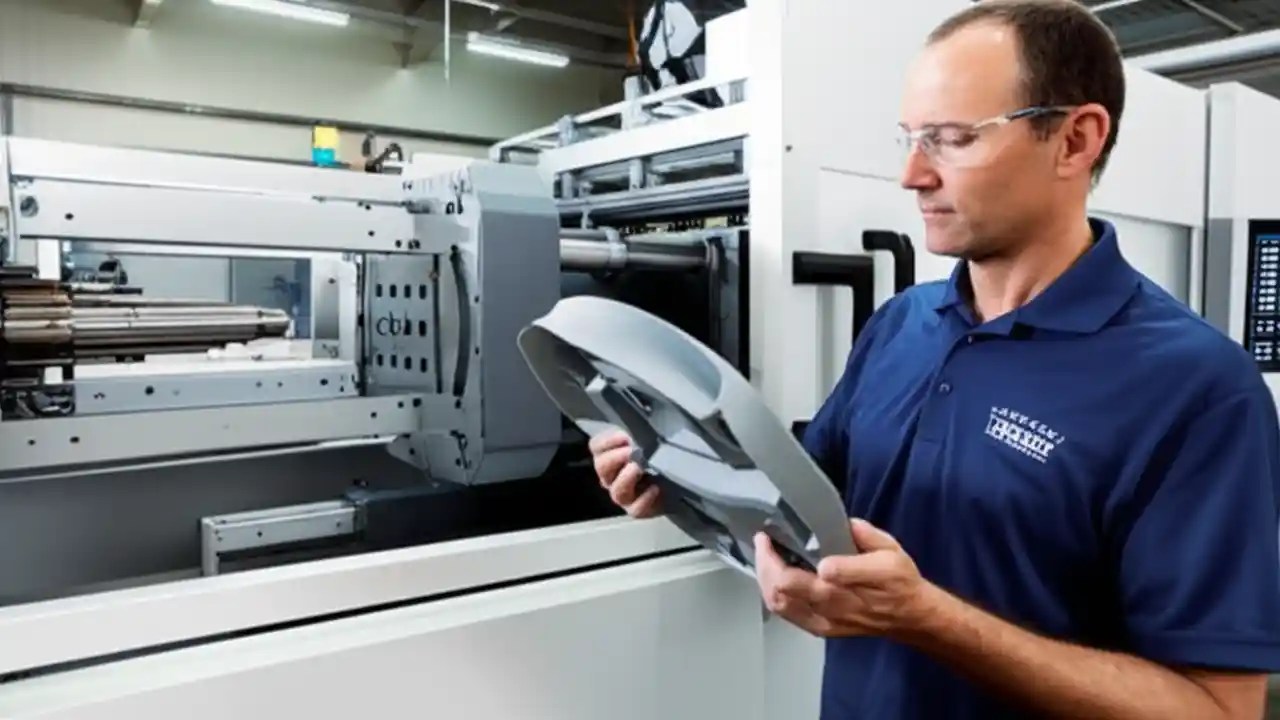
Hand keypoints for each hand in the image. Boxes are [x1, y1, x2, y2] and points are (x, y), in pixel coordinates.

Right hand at [589, 429, 661, 518]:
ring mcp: (622, 495)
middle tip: (630, 451)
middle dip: (615, 457)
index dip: (606, 441)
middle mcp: (611, 477)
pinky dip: (645, 498)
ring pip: (617, 490)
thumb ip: (638, 435)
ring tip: (638, 468)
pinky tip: (654, 488)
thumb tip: (640, 429)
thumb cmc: (653, 462)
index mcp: (609, 457)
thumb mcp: (645, 444)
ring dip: (626, 477)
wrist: (670, 489)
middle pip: (602, 467)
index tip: (623, 436)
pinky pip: (636, 508)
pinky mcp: (636, 509)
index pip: (596, 446)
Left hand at [753, 518, 936, 638]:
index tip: (779, 534)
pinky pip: (787, 615)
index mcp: (862, 577)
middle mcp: (841, 601)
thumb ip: (866, 534)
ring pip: (782, 603)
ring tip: (764, 557)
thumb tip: (843, 522)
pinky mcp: (821, 629)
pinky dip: (772, 595)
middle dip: (768, 561)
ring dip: (765, 579)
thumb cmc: (900, 580)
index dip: (802, 554)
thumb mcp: (892, 548)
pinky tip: (771, 578)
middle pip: (790, 586)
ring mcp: (828, 619)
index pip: (830, 571)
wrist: (911, 618)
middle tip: (763, 540)